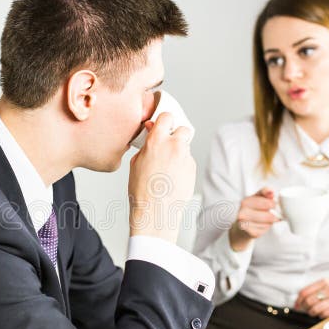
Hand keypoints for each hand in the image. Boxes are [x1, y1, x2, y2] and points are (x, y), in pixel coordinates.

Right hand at [128, 112, 195, 243]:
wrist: (156, 211)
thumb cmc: (142, 191)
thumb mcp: (136, 163)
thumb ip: (146, 145)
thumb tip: (151, 134)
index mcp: (157, 141)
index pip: (167, 117)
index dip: (165, 121)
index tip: (162, 126)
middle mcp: (174, 146)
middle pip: (183, 129)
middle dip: (177, 135)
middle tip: (168, 146)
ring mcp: (186, 157)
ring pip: (186, 147)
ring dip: (179, 152)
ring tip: (168, 168)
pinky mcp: (193, 169)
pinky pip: (188, 161)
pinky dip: (182, 166)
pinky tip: (173, 178)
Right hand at [228, 187, 279, 250]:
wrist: (239, 228)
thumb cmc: (250, 210)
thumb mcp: (256, 198)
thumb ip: (264, 192)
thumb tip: (271, 192)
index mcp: (244, 202)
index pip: (268, 203)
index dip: (273, 204)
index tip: (271, 205)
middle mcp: (243, 213)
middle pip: (270, 215)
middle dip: (273, 214)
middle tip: (269, 213)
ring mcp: (246, 225)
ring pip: (269, 223)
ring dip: (270, 222)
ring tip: (263, 220)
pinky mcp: (250, 233)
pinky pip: (266, 230)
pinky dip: (266, 228)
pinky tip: (259, 226)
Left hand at [294, 277, 328, 317]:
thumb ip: (320, 287)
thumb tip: (306, 297)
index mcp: (325, 281)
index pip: (305, 292)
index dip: (298, 300)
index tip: (297, 305)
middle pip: (308, 301)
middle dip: (304, 308)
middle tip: (305, 310)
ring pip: (316, 309)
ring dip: (312, 313)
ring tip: (313, 313)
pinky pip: (326, 314)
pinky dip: (321, 316)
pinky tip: (323, 315)